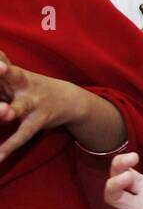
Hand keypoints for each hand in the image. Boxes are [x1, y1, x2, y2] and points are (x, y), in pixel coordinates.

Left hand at [0, 49, 122, 162]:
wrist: (70, 100)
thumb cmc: (33, 87)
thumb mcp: (17, 75)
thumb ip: (1, 63)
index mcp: (15, 73)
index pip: (2, 62)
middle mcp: (24, 85)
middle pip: (12, 76)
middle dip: (2, 72)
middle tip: (1, 68)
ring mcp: (33, 103)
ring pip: (19, 107)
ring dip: (8, 111)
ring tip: (5, 113)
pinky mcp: (39, 120)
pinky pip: (24, 133)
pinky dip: (10, 145)